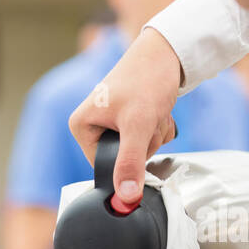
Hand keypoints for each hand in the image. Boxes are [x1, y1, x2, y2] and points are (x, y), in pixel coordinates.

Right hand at [68, 28, 183, 202]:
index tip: (137, 137)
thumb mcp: (137, 125)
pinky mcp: (129, 121)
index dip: (126, 159)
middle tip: (148, 119)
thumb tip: (125, 198)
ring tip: (153, 110)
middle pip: (122, 160)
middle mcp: (92, 126)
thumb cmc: (146, 78)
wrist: (168, 50)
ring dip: (154, 134)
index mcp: (81, 127)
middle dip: (144, 143)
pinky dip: (158, 127)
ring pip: (139, 151)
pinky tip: (158, 109)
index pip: (102, 166)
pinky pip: (147, 140)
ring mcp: (111, 124)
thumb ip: (130, 163)